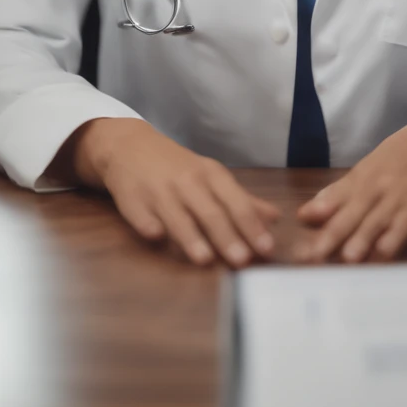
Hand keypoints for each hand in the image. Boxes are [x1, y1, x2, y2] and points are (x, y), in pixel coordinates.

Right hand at [56, 118, 280, 267]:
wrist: (131, 146)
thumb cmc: (178, 167)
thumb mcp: (212, 177)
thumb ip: (242, 200)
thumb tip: (276, 219)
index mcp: (211, 175)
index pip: (236, 202)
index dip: (251, 225)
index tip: (267, 248)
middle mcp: (187, 182)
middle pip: (210, 211)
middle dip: (226, 236)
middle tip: (242, 260)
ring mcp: (158, 190)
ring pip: (177, 214)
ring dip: (190, 236)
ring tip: (205, 259)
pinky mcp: (131, 199)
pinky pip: (141, 214)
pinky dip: (148, 224)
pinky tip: (156, 237)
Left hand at [294, 115, 406, 262]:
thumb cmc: (389, 163)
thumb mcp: (360, 174)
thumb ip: (334, 197)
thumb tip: (303, 215)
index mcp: (365, 185)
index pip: (344, 212)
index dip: (330, 233)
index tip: (313, 255)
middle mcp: (388, 190)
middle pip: (372, 216)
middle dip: (360, 236)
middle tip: (347, 258)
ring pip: (403, 216)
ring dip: (394, 234)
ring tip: (382, 253)